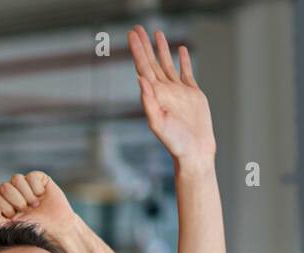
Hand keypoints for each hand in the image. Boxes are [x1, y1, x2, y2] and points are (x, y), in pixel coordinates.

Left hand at [0, 171, 77, 239]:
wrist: (54, 230)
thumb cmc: (30, 230)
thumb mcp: (6, 229)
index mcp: (1, 202)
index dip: (5, 207)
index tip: (14, 217)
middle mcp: (11, 192)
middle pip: (4, 187)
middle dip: (16, 202)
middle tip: (26, 211)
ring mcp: (24, 184)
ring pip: (16, 179)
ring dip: (26, 195)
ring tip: (34, 205)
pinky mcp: (38, 179)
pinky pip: (31, 176)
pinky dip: (36, 189)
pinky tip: (41, 197)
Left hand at [128, 26, 215, 164]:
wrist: (195, 151)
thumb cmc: (175, 142)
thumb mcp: (159, 122)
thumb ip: (149, 102)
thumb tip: (140, 80)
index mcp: (155, 95)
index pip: (144, 67)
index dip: (138, 50)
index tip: (132, 35)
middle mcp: (165, 90)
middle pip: (153, 62)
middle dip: (145, 45)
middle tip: (138, 28)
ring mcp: (179, 91)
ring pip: (168, 64)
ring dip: (162, 49)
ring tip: (157, 33)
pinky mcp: (193, 94)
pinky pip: (186, 72)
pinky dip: (183, 60)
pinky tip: (180, 50)